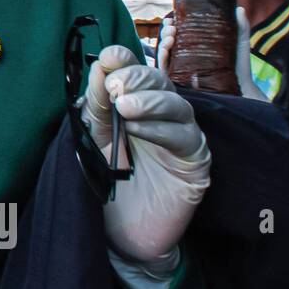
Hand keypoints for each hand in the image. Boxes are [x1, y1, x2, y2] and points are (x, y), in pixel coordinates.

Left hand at [83, 46, 210, 279]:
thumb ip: (96, 105)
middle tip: (115, 84)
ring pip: (177, 107)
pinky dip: (160, 130)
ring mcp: (182, 138)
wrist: (118, 232)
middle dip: (137, 78)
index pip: (136, 72)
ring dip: (150, 101)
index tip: (109, 56)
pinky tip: (137, 130)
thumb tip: (100, 67)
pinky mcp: (195, 163)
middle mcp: (163, 116)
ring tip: (124, 106)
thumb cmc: (106, 181)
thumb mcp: (93, 138)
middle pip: (160, 83)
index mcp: (136, 103)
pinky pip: (185, 139)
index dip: (126, 60)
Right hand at [157, 9, 267, 101]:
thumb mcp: (238, 42)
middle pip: (168, 40)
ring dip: (163, 41)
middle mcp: (184, 56)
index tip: (174, 17)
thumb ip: (239, 26)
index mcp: (194, 45)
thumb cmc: (239, 66)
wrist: (242, 88)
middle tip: (172, 26)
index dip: (173, 23)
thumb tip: (239, 8)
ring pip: (164, 53)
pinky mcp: (178, 81)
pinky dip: (161, 58)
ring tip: (171, 36)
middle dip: (166, 30)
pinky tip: (165, 50)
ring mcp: (180, 68)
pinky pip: (164, 70)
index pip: (178, 32)